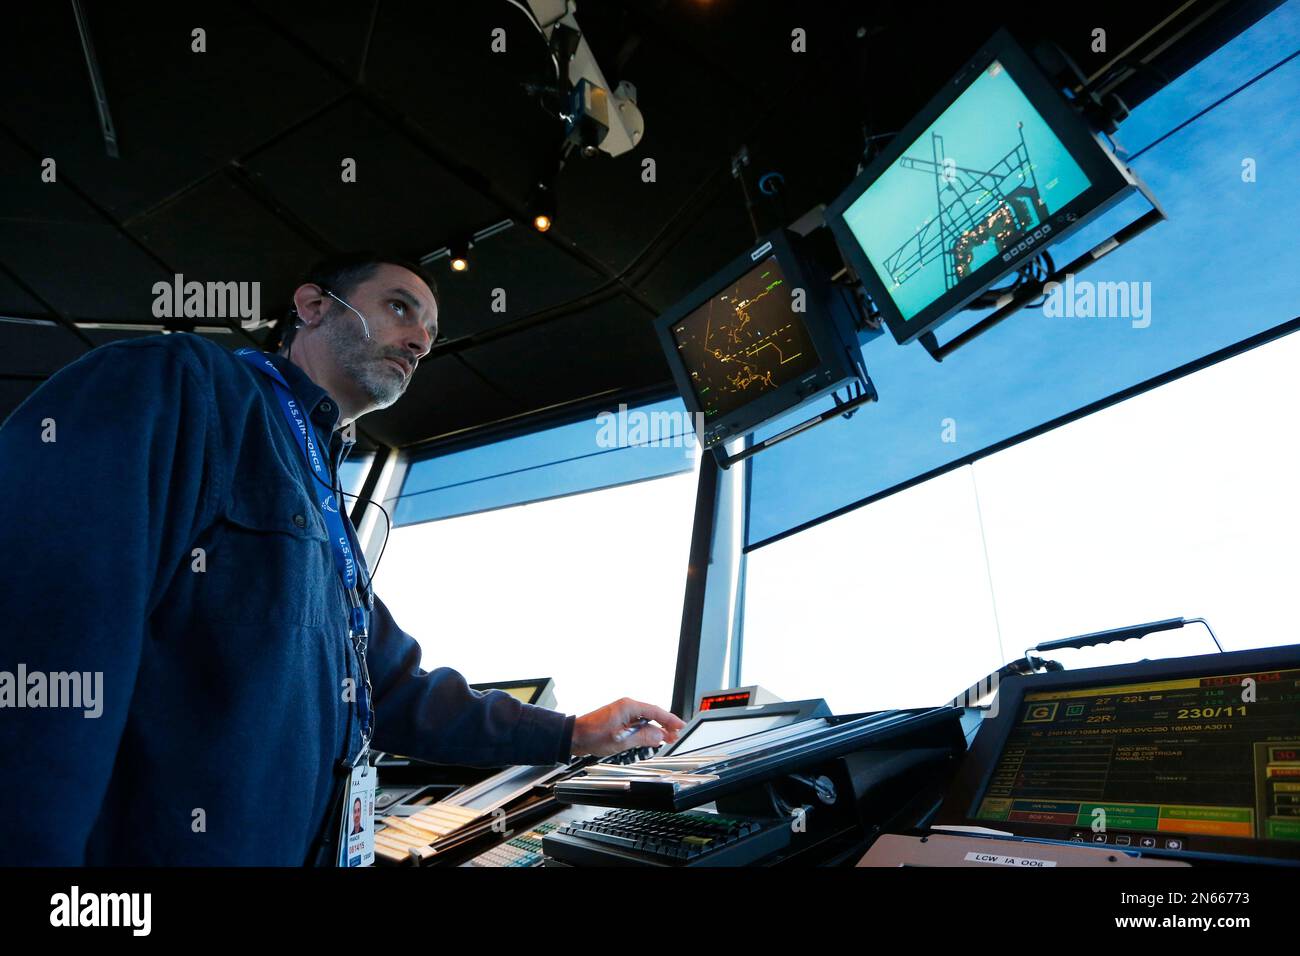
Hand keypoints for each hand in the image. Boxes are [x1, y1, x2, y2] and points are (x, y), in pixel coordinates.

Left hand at [571, 698, 686, 756]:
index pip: (656, 711)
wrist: (574, 736)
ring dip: (655, 729)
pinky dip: (646, 730)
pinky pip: (637, 723)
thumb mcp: (622, 740)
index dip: (670, 719)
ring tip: (666, 738)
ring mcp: (622, 713)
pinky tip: (650, 738)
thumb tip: (660, 736)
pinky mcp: (618, 720)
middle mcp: (627, 706)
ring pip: (645, 720)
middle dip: (665, 725)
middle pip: (652, 714)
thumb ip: (643, 737)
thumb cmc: (593, 735)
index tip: (680, 726)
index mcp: (629, 706)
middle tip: (675, 736)